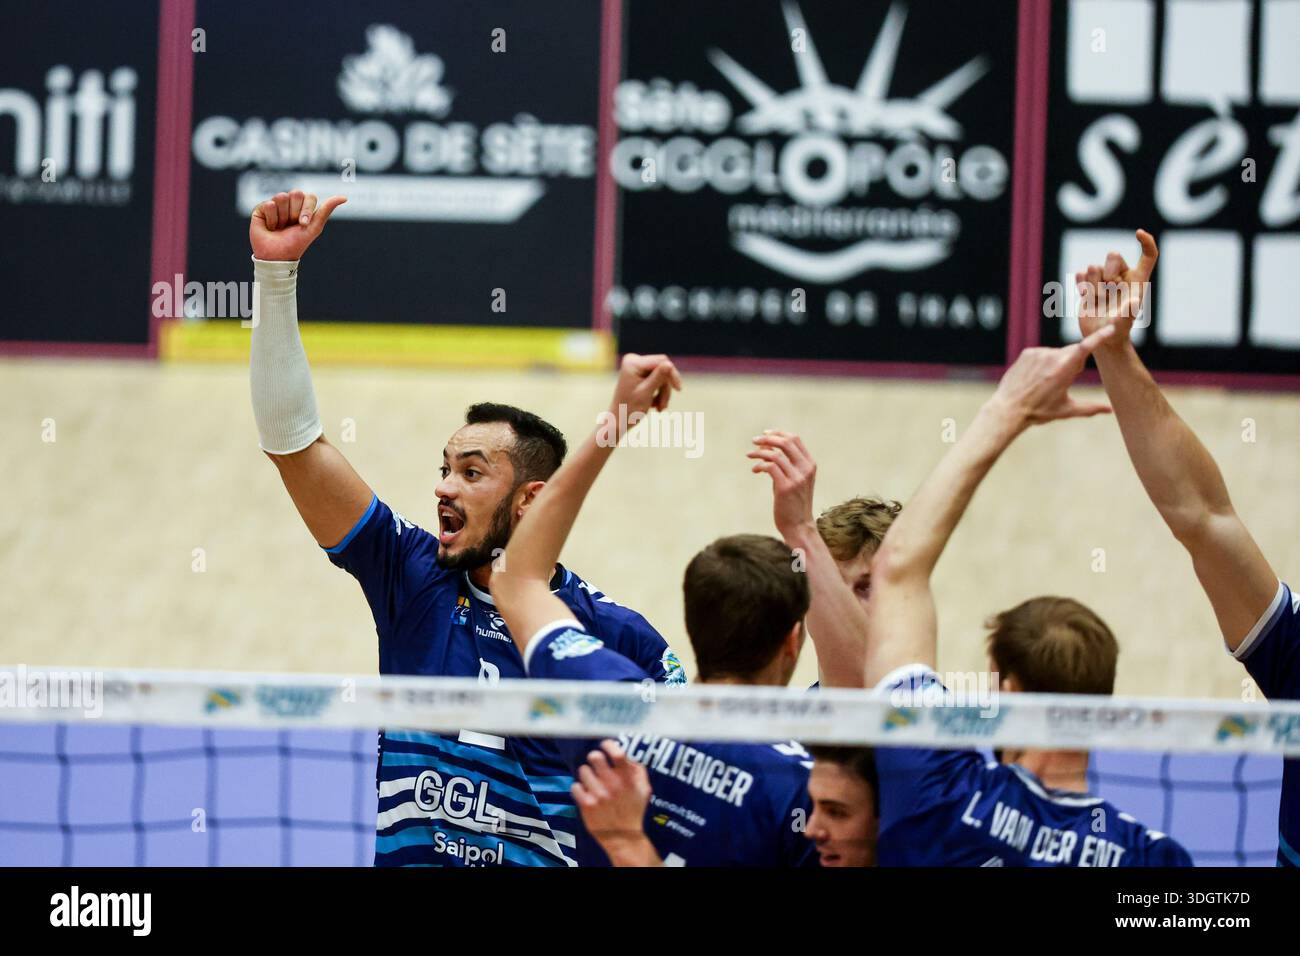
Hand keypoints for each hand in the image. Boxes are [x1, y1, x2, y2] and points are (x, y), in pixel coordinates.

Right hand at [249, 190, 346, 260]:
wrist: (278, 256)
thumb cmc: (296, 243)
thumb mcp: (314, 227)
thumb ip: (326, 210)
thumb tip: (344, 197)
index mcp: (302, 206)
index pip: (308, 196)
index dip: (306, 210)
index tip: (303, 224)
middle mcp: (289, 203)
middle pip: (295, 194)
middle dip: (295, 212)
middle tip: (290, 225)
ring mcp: (275, 204)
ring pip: (281, 197)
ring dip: (282, 217)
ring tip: (279, 227)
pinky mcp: (261, 208)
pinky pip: (269, 204)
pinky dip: (272, 219)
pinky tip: (270, 227)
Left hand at [571, 741, 651, 848]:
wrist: (623, 838)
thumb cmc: (633, 810)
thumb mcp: (644, 789)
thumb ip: (638, 770)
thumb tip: (626, 755)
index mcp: (628, 779)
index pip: (617, 753)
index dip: (608, 745)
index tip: (605, 745)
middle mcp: (613, 784)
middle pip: (594, 757)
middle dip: (595, 759)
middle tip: (597, 765)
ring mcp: (598, 795)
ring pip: (583, 770)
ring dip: (587, 774)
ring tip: (593, 782)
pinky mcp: (586, 805)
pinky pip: (575, 786)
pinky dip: (579, 788)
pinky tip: (586, 793)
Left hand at [605, 353, 681, 438]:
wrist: (619, 421)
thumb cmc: (629, 409)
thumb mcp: (646, 392)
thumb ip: (658, 377)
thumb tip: (669, 364)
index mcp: (633, 362)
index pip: (661, 361)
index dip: (672, 374)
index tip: (679, 389)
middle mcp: (634, 360)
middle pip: (663, 369)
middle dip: (665, 388)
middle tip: (663, 407)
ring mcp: (637, 367)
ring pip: (662, 376)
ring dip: (663, 394)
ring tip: (659, 409)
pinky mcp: (640, 374)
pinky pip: (658, 380)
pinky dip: (659, 393)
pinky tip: (654, 405)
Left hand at [747, 430, 816, 540]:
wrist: (798, 526)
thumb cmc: (793, 503)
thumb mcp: (795, 480)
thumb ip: (786, 464)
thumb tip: (767, 450)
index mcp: (810, 464)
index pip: (795, 439)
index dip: (778, 433)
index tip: (765, 434)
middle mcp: (805, 469)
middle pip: (786, 443)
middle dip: (767, 439)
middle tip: (754, 441)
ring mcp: (797, 478)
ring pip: (775, 454)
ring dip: (759, 452)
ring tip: (750, 455)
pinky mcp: (786, 487)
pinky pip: (770, 467)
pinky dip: (759, 465)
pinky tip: (755, 470)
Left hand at [992, 326, 1115, 427]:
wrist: (1009, 409)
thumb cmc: (1040, 412)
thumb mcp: (1068, 410)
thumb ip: (1091, 408)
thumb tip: (1110, 410)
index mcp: (1065, 368)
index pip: (1087, 347)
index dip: (1100, 337)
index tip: (1111, 328)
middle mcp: (1052, 356)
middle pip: (1073, 352)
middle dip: (1075, 363)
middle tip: (1064, 382)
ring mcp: (1038, 353)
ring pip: (1057, 354)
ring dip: (1058, 363)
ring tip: (1045, 383)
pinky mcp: (1027, 352)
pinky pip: (1042, 354)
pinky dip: (1044, 363)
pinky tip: (1035, 378)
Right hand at [1076, 228, 1157, 347]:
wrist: (1100, 338)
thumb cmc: (1116, 332)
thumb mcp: (1123, 324)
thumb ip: (1128, 312)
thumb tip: (1135, 301)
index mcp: (1137, 281)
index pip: (1148, 256)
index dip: (1146, 242)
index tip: (1138, 233)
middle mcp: (1122, 278)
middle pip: (1114, 257)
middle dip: (1108, 267)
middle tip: (1108, 283)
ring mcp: (1104, 281)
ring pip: (1095, 267)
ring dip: (1092, 282)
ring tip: (1096, 299)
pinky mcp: (1089, 286)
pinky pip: (1081, 274)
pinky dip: (1080, 283)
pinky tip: (1083, 295)